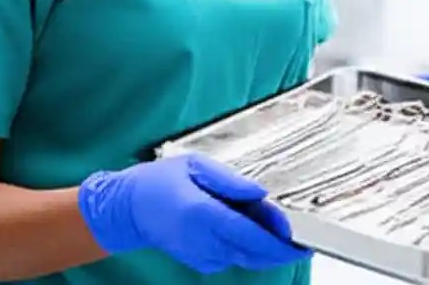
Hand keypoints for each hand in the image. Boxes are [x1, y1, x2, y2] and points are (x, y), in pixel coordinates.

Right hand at [78, 154, 309, 273]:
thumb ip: (230, 181)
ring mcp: (202, 256)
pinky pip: (233, 257)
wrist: (127, 209)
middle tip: (296, 234)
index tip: (300, 239)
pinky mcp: (201, 262)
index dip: (279, 241)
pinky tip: (242, 227)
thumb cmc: (159, 182)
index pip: (252, 237)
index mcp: (204, 215)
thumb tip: (261, 194)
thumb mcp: (195, 166)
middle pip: (255, 254)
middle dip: (280, 247)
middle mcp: (205, 241)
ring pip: (247, 257)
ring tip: (265, 222)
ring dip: (263, 245)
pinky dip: (245, 246)